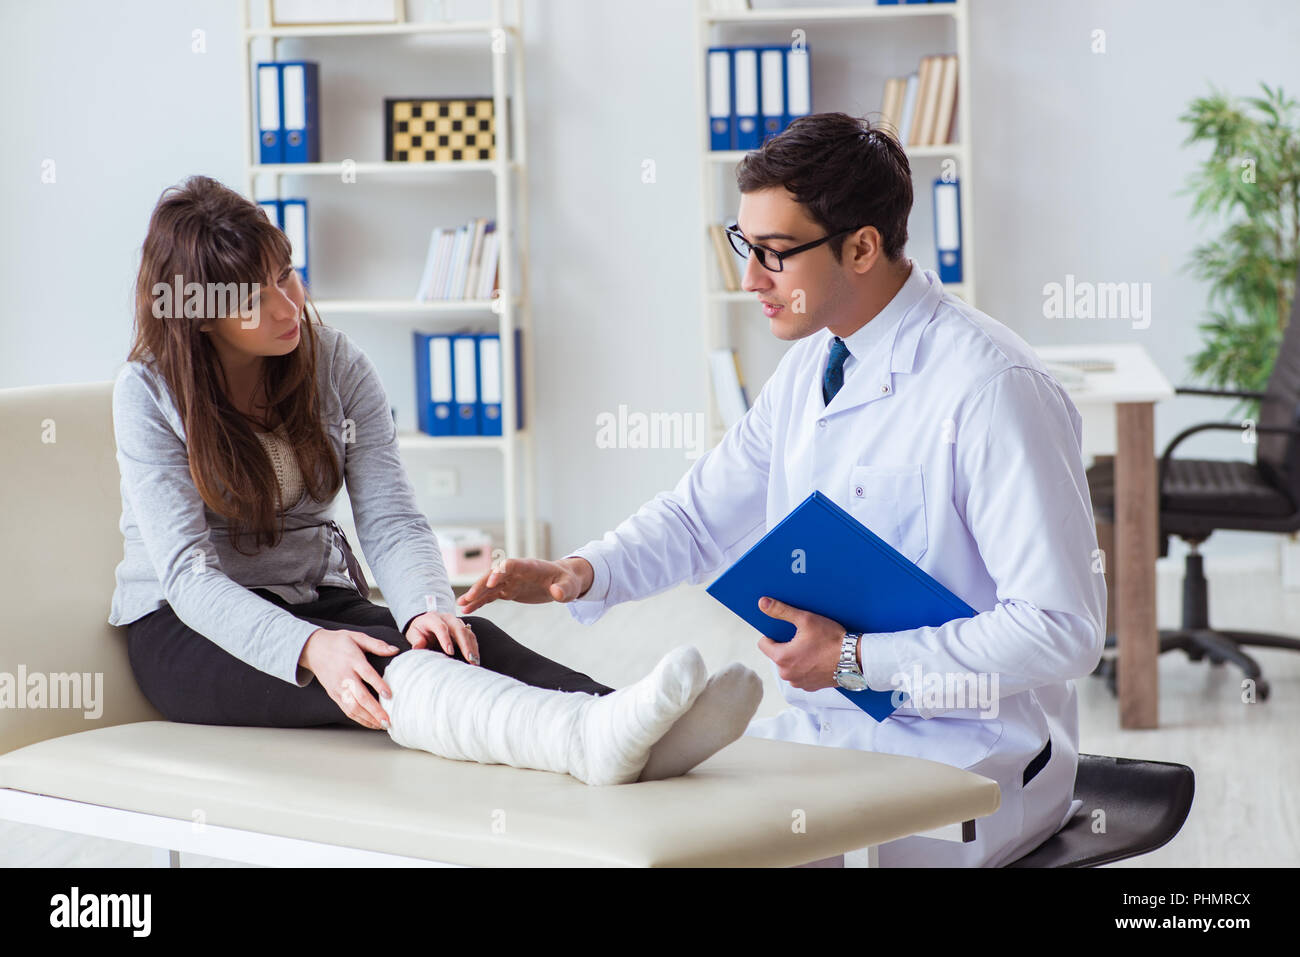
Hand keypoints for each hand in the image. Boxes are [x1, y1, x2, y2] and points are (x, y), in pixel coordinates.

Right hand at [299, 627, 399, 729]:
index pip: (366, 674)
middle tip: (388, 720)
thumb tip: (395, 650)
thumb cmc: (338, 642)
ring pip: (353, 707)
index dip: (378, 685)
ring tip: (383, 725)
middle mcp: (344, 676)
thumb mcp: (357, 636)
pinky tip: (371, 723)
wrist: (313, 648)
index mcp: (352, 660)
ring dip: (368, 718)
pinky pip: (346, 710)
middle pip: (360, 696)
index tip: (389, 695)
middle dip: (375, 710)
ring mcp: (338, 688)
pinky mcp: (334, 695)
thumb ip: (376, 644)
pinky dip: (359, 719)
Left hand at [406, 610, 479, 663]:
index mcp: (432, 618)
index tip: (450, 652)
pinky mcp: (463, 628)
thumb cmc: (420, 631)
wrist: (426, 624)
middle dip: (465, 644)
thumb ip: (416, 640)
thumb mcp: (413, 634)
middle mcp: (447, 618)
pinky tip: (476, 658)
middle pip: (459, 629)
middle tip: (469, 658)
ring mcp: (457, 622)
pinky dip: (474, 647)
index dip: (446, 639)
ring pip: (467, 632)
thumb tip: (418, 646)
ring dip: (472, 647)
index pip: (441, 627)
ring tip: (475, 661)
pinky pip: (471, 636)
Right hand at [456, 557, 591, 613]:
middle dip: (481, 585)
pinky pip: (491, 595)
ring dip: (475, 594)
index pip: (511, 565)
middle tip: (468, 597)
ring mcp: (511, 581)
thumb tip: (557, 593)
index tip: (491, 583)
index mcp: (530, 567)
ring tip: (461, 605)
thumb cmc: (568, 581)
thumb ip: (563, 590)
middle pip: (494, 575)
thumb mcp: (569, 587)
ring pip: (489, 586)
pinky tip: (468, 609)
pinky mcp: (509, 590)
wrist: (564, 581)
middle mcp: (516, 572)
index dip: (501, 571)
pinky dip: (480, 601)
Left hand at [755, 596, 846, 691]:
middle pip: (777, 655)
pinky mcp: (811, 687)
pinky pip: (801, 674)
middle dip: (787, 646)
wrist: (855, 659)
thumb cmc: (831, 639)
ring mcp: (799, 683)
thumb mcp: (806, 619)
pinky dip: (806, 667)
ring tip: (813, 648)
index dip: (773, 634)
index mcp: (782, 658)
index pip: (763, 644)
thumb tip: (762, 603)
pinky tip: (819, 658)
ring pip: (789, 665)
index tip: (786, 630)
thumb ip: (782, 611)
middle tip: (804, 638)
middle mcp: (787, 674)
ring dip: (796, 657)